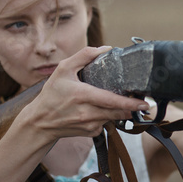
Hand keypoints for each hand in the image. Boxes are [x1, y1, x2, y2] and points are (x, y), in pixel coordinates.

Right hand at [28, 46, 148, 138]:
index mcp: (82, 95)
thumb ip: (84, 56)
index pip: (111, 101)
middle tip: (139, 100)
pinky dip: (107, 116)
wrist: (40, 122)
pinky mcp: (91, 132)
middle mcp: (87, 113)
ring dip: (118, 110)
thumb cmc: (51, 95)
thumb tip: (106, 49)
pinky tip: (98, 110)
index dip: (130, 103)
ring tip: (114, 102)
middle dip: (131, 107)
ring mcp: (90, 125)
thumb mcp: (63, 70)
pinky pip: (106, 123)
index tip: (143, 102)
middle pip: (118, 112)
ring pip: (114, 117)